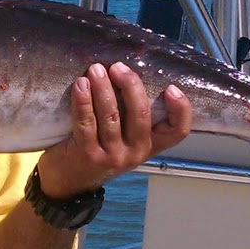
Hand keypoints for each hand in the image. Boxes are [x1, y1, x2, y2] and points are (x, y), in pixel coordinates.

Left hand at [36, 62, 193, 198]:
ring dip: (103, 88)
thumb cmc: (98, 149)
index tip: (171, 88)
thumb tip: (128, 72)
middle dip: (131, 86)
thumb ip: (131, 115)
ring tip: (96, 69)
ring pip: (111, 116)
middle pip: (141, 115)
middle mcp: (135, 153)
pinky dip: (83, 101)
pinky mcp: (88, 155)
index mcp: (150, 145)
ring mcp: (112, 156)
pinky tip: (81, 85)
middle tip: (118, 67)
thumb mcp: (123, 139)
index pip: (177, 131)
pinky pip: (86, 122)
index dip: (181, 110)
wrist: (69, 181)